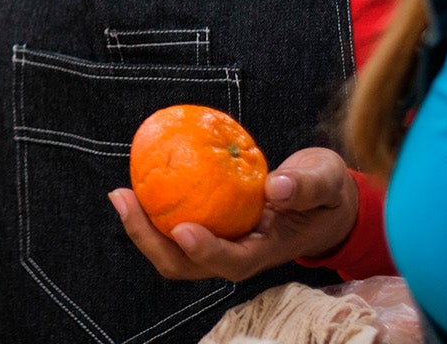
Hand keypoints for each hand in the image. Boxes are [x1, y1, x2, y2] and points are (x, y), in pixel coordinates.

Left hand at [109, 147, 359, 281]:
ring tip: (120, 194)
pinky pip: (176, 227)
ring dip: (143, 229)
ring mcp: (222, 245)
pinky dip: (153, 212)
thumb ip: (306, 185)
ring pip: (175, 253)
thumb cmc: (325, 192)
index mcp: (268, 250)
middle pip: (188, 266)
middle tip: (125, 199)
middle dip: (152, 242)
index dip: (206, 251)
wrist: (326, 203)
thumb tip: (277, 187)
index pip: (232, 261)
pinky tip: (137, 183)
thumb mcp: (326, 181)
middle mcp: (239, 254)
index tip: (183, 229)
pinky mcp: (212, 230)